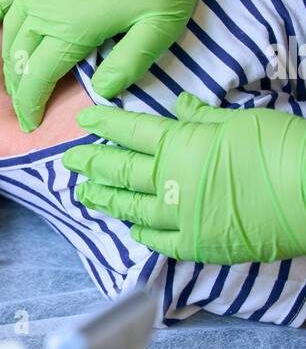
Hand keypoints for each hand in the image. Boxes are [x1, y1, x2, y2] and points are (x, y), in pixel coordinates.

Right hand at [0, 0, 220, 130]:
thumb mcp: (159, 30)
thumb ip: (127, 65)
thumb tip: (101, 93)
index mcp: (72, 30)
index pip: (37, 79)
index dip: (30, 105)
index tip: (30, 124)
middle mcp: (46, 9)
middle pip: (19, 59)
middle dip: (18, 89)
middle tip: (26, 109)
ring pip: (10, 33)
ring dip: (9, 61)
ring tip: (15, 81)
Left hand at [62, 94, 305, 263]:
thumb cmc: (280, 147)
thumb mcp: (240, 120)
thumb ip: (203, 117)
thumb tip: (178, 104)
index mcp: (181, 143)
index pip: (131, 131)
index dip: (104, 124)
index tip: (82, 121)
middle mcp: (171, 180)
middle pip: (122, 170)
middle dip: (92, 164)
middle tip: (68, 163)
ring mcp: (181, 216)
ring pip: (132, 206)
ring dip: (106, 199)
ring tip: (85, 194)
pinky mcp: (198, 244)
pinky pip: (159, 240)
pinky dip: (141, 233)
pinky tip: (129, 228)